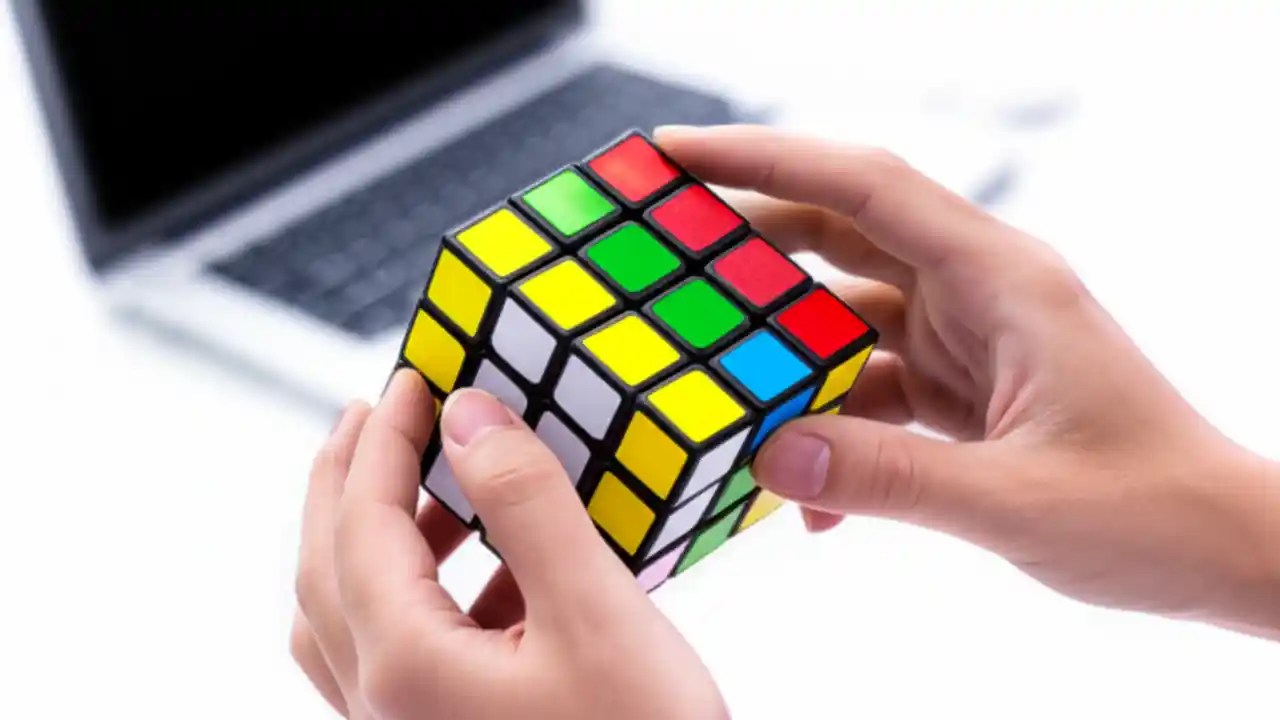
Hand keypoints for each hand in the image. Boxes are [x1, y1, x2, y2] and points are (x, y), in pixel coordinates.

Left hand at [290, 371, 726, 718]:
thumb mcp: (595, 615)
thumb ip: (528, 507)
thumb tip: (469, 416)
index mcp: (406, 667)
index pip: (361, 522)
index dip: (381, 439)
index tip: (409, 379)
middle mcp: (383, 705)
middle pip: (324, 567)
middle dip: (345, 480)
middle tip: (374, 415)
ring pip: (346, 615)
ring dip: (372, 537)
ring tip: (428, 486)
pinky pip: (394, 654)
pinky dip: (419, 594)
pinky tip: (491, 577)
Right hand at [658, 125, 1279, 638]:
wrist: (1220, 550)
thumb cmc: (1152, 509)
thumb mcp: (1017, 500)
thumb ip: (892, 477)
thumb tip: (769, 456)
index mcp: (1000, 280)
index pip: (864, 188)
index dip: (765, 159)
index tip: (677, 156)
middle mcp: (976, 294)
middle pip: (838, 239)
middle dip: (746, 241)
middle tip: (657, 250)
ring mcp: (964, 342)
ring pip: (843, 318)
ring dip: (778, 350)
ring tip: (706, 375)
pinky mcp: (958, 392)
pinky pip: (866, 388)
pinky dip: (824, 427)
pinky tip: (802, 492)